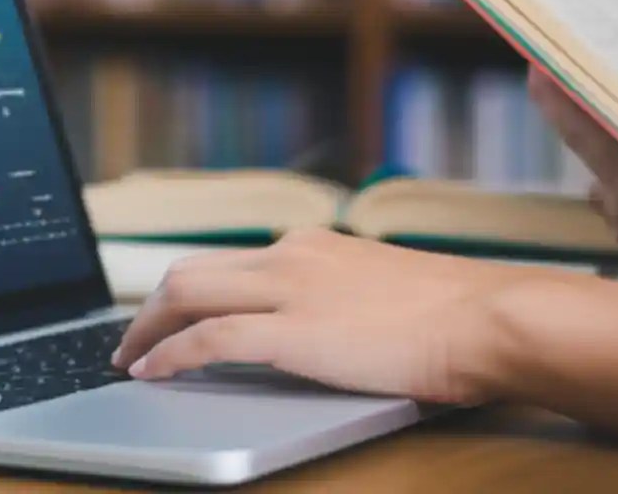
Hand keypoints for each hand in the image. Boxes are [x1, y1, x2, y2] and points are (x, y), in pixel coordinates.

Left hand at [110, 229, 553, 403]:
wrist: (489, 318)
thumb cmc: (457, 313)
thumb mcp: (384, 290)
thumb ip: (341, 297)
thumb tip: (323, 324)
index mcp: (310, 245)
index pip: (226, 262)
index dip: (184, 291)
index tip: (168, 315)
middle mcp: (290, 255)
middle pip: (190, 271)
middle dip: (150, 307)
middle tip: (130, 340)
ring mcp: (288, 289)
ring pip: (186, 294)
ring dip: (146, 328)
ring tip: (128, 360)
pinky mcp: (292, 331)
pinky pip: (208, 339)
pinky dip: (170, 354)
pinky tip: (152, 374)